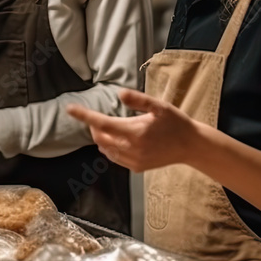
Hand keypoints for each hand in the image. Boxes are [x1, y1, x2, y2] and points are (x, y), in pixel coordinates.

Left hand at [67, 89, 199, 172]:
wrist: (190, 146)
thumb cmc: (175, 122)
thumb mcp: (159, 106)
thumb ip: (138, 100)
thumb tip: (120, 94)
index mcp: (135, 132)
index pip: (102, 124)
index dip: (84, 116)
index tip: (70, 109)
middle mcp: (132, 149)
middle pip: (100, 138)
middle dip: (93, 127)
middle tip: (96, 117)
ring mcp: (134, 161)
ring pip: (106, 149)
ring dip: (101, 138)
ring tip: (108, 127)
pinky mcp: (137, 167)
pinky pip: (115, 158)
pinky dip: (110, 148)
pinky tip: (117, 140)